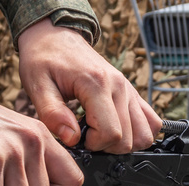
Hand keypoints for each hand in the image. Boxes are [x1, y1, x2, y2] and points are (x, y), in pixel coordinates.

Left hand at [17, 18, 161, 152]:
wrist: (55, 37)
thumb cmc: (44, 59)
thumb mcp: (37, 85)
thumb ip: (52, 114)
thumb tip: (72, 139)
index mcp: (97, 84)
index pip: (111, 132)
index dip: (94, 145)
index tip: (77, 137)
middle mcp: (119, 86)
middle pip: (129, 138)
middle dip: (106, 146)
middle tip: (85, 135)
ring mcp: (129, 89)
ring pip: (144, 134)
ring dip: (123, 142)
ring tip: (99, 132)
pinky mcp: (132, 92)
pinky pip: (151, 121)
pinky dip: (136, 133)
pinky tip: (114, 127)